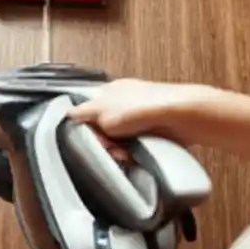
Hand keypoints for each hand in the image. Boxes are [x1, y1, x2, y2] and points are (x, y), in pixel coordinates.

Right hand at [68, 79, 215, 144]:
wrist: (180, 117)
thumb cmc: (139, 109)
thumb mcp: (101, 111)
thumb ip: (82, 115)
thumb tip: (69, 116)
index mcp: (109, 92)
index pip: (87, 111)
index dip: (84, 127)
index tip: (85, 139)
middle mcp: (123, 103)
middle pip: (102, 130)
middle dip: (103, 143)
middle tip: (108, 148)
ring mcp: (139, 119)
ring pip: (118, 141)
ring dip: (118, 150)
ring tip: (125, 154)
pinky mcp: (154, 133)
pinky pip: (135, 148)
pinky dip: (133, 154)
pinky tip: (136, 156)